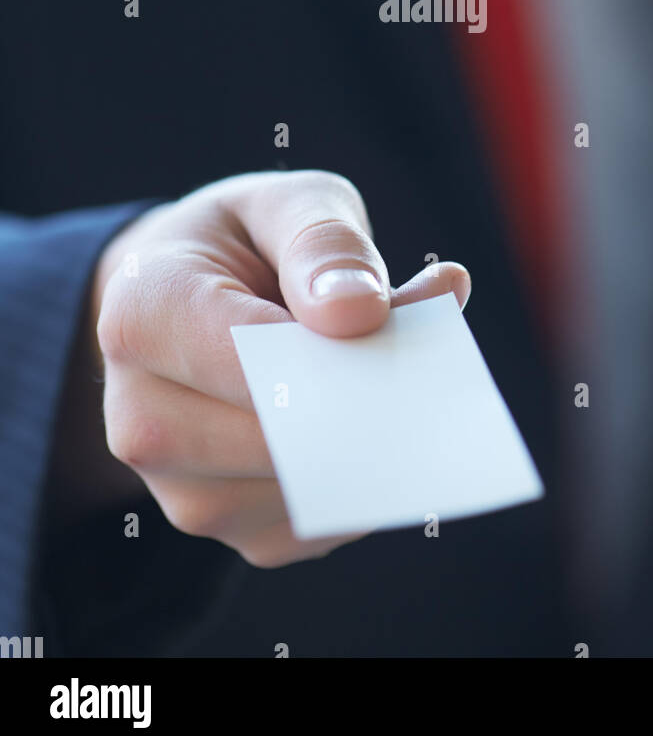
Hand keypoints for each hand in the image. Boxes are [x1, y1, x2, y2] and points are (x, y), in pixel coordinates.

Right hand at [88, 170, 469, 566]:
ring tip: (395, 359)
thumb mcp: (280, 203)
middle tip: (429, 333)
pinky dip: (374, 465)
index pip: (248, 356)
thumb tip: (361, 312)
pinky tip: (372, 408)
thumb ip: (323, 241)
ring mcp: (183, 492)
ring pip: (316, 485)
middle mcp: (141, 419)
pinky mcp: (238, 532)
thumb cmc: (241, 243)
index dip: (337, 342)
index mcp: (140, 314)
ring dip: (379, 430)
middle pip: (282, 436)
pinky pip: (333, 517)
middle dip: (370, 389)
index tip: (407, 307)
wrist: (183, 304)